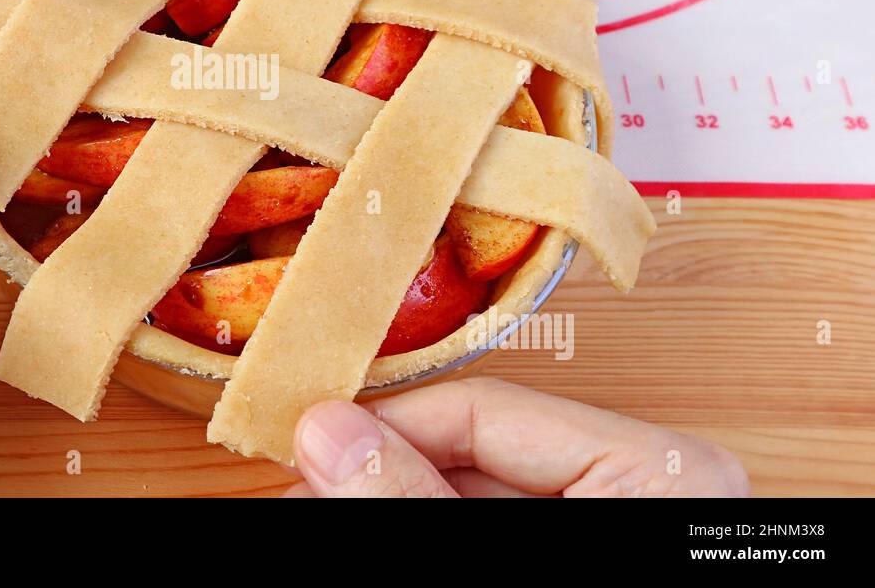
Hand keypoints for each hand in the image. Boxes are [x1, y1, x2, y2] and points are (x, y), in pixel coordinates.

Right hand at [289, 377, 749, 496]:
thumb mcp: (497, 554)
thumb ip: (414, 499)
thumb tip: (326, 433)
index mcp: (655, 469)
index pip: (488, 407)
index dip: (388, 422)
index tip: (314, 439)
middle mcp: (640, 484)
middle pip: (475, 448)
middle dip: (381, 462)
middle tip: (305, 474)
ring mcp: (613, 514)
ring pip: (474, 486)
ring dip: (393, 490)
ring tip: (321, 491)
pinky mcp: (587, 539)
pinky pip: (492, 514)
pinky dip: (428, 514)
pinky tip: (369, 508)